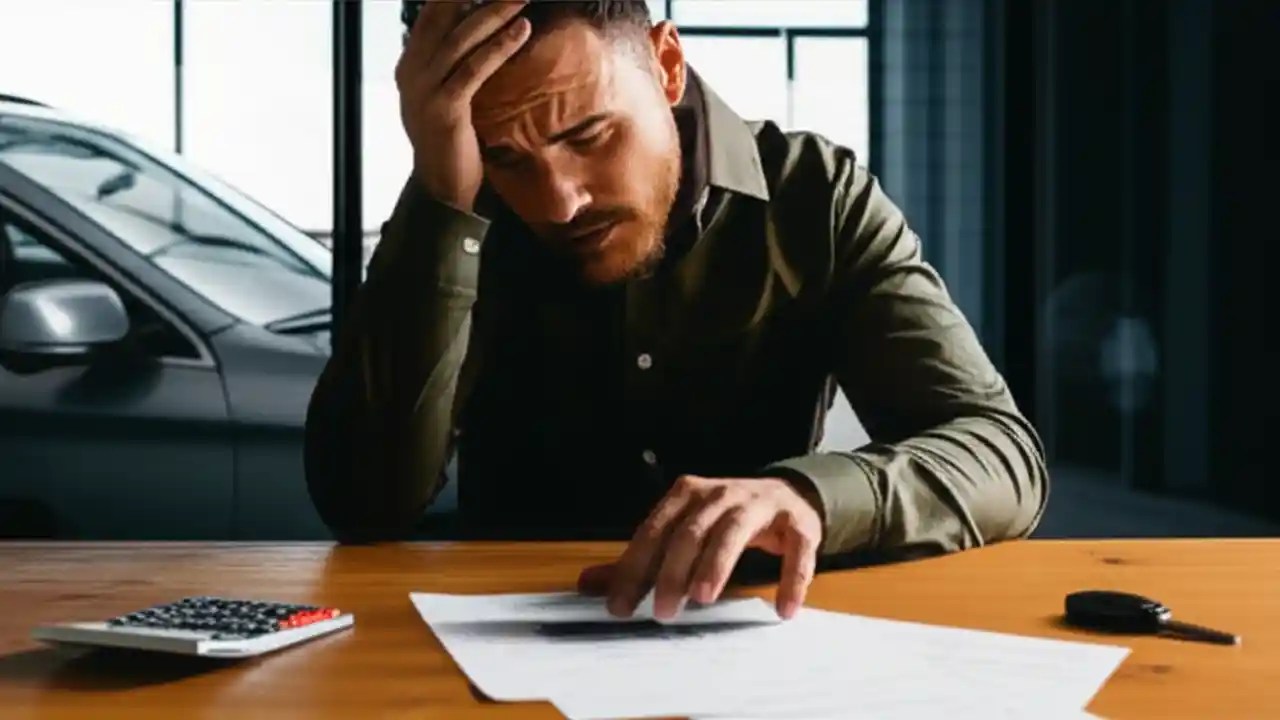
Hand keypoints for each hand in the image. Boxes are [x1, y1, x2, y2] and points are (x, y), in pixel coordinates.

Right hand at [395, 0, 530, 211]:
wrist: (442, 187)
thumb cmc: (451, 140)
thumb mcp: (443, 95)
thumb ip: (448, 65)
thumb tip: (474, 29)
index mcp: (409, 65)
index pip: (431, 14)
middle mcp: (411, 72)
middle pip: (444, 17)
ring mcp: (424, 90)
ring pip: (462, 38)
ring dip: (495, 11)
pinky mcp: (445, 109)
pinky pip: (475, 69)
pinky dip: (500, 46)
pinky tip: (522, 29)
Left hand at [583, 475, 823, 620]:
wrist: (788, 495)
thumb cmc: (725, 520)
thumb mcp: (681, 533)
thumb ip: (640, 561)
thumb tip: (587, 584)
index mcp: (686, 496)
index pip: (653, 532)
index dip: (635, 568)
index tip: (619, 606)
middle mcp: (720, 495)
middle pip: (690, 532)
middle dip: (672, 571)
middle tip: (661, 610)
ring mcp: (760, 505)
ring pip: (733, 532)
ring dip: (717, 565)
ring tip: (702, 598)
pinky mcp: (798, 523)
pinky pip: (795, 551)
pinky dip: (790, 579)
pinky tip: (782, 608)